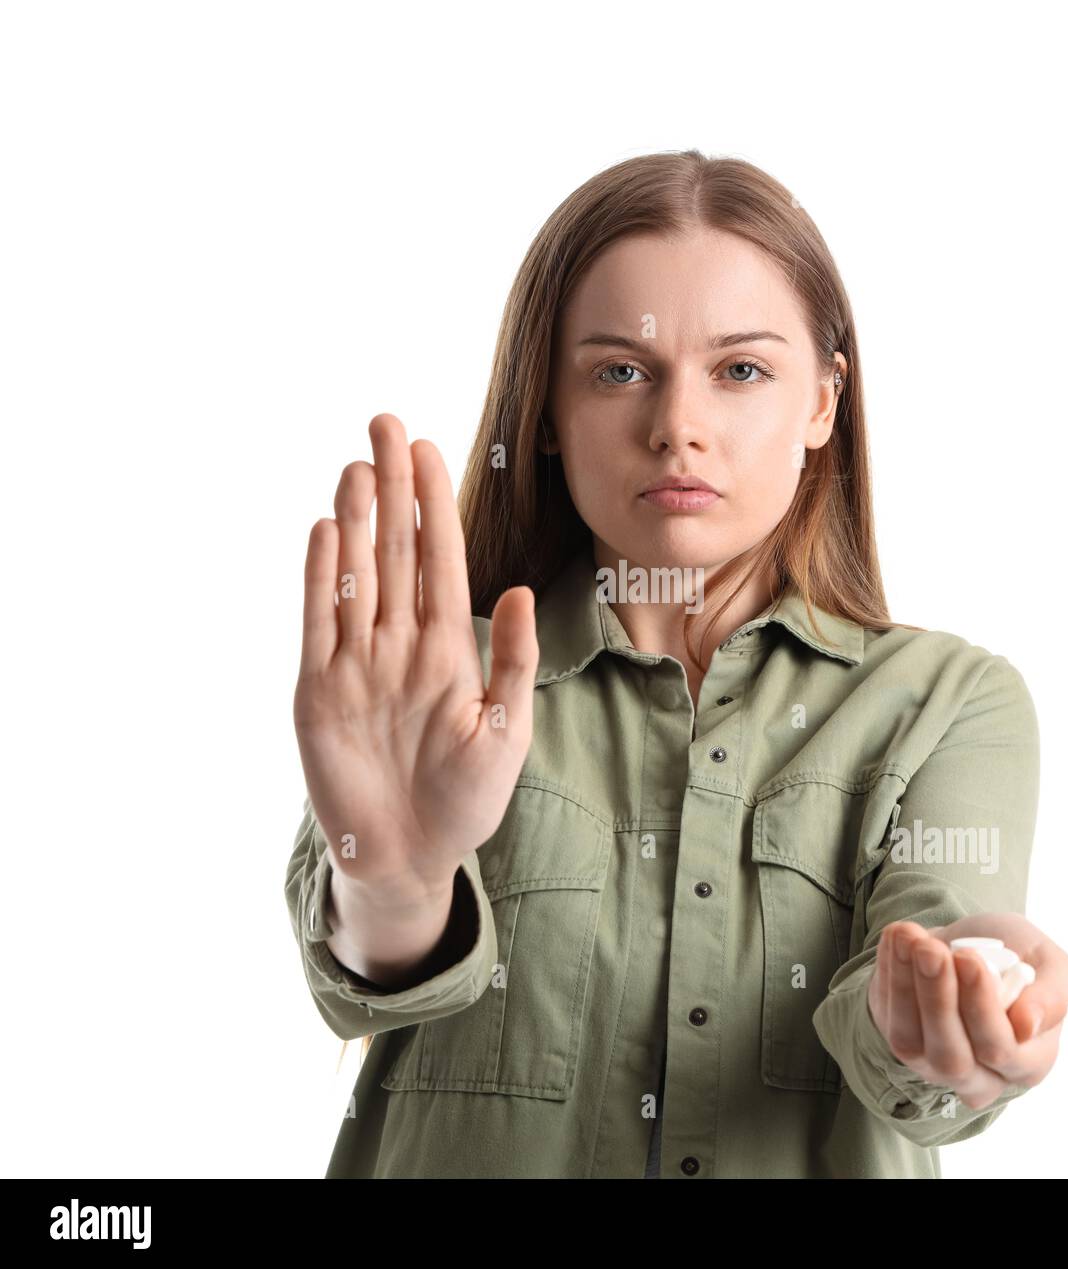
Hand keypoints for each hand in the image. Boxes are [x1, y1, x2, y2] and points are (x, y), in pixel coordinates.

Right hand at [293, 413, 538, 898]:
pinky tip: (327, 529)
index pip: (440, 561)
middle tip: (387, 424)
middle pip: (396, 551)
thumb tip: (523, 590)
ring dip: (357, 520)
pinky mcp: (318, 690)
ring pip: (356, 574)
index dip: (434, 506)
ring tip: (359, 464)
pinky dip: (321, 577)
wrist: (407, 855)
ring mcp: (356, 662)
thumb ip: (513, 661)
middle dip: (394, 489)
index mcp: (447, 649)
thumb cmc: (464, 800)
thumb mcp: (504, 731)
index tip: (430, 451)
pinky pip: (319, 622)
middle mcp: (399, 644)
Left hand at [867, 913, 1067, 1110]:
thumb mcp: (1052, 965)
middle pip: (952, 1058)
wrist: (975, 946)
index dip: (981, 1006)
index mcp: (1027, 1063)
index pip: (1001, 1050)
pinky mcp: (902, 1039)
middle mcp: (980, 1075)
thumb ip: (1053, 995)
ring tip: (909, 937)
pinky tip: (897, 937)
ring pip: (912, 1042)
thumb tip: (1027, 1024)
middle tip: (931, 950)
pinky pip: (887, 1017)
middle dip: (937, 1000)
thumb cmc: (1021, 960)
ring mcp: (934, 1064)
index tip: (968, 957)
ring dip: (905, 985)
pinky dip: (889, 974)